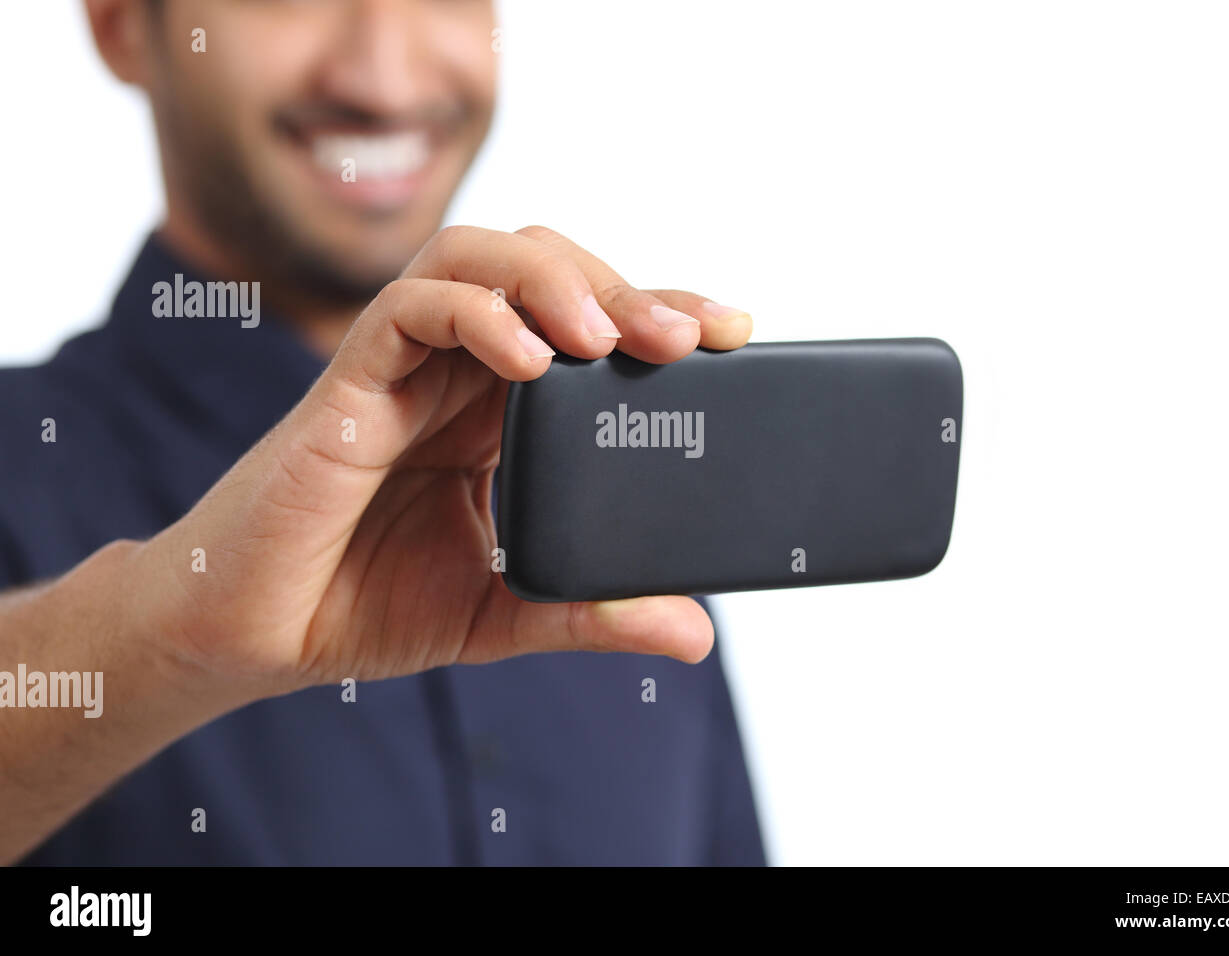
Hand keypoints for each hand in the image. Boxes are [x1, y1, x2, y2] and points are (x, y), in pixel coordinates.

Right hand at [134, 225, 752, 697]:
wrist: (254, 635)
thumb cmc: (364, 604)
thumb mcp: (506, 611)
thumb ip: (592, 612)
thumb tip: (695, 634)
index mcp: (502, 414)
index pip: (590, 330)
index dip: (660, 312)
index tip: (732, 331)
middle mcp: (460, 375)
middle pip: (547, 271)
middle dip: (624, 288)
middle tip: (689, 336)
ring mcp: (403, 369)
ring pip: (477, 259)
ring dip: (553, 281)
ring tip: (606, 338)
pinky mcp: (347, 383)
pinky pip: (407, 309)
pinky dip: (471, 314)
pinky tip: (524, 360)